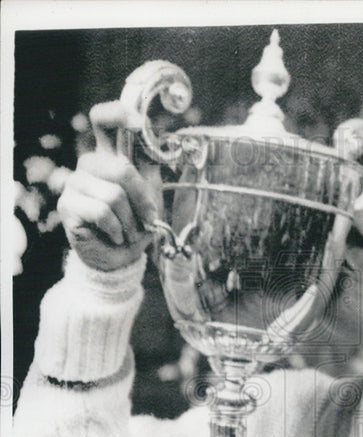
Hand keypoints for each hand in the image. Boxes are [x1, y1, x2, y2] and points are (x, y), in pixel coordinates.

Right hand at [57, 101, 156, 270]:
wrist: (120, 258)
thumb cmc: (135, 223)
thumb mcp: (150, 192)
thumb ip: (150, 165)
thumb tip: (155, 139)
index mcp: (110, 156)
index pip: (104, 119)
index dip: (119, 114)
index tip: (139, 124)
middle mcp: (90, 164)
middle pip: (120, 169)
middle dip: (142, 200)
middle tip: (149, 219)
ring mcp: (75, 183)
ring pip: (113, 195)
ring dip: (130, 221)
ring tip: (130, 232)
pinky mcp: (68, 206)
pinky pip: (102, 212)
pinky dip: (117, 230)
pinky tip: (116, 237)